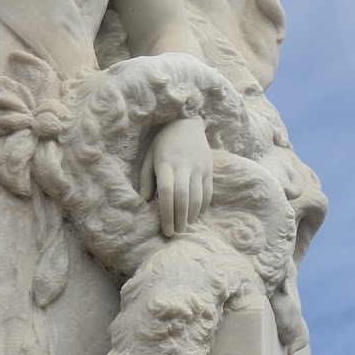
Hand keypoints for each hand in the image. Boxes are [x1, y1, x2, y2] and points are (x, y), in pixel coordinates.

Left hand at [139, 115, 212, 236]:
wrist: (187, 121)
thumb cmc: (163, 141)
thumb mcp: (149, 155)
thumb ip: (146, 178)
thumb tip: (145, 201)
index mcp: (166, 163)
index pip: (167, 192)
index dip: (166, 213)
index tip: (165, 229)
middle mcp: (184, 166)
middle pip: (183, 198)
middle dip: (179, 219)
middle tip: (175, 233)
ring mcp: (199, 167)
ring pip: (198, 197)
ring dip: (191, 215)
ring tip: (184, 226)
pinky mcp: (209, 168)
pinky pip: (208, 191)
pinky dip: (203, 206)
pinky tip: (196, 215)